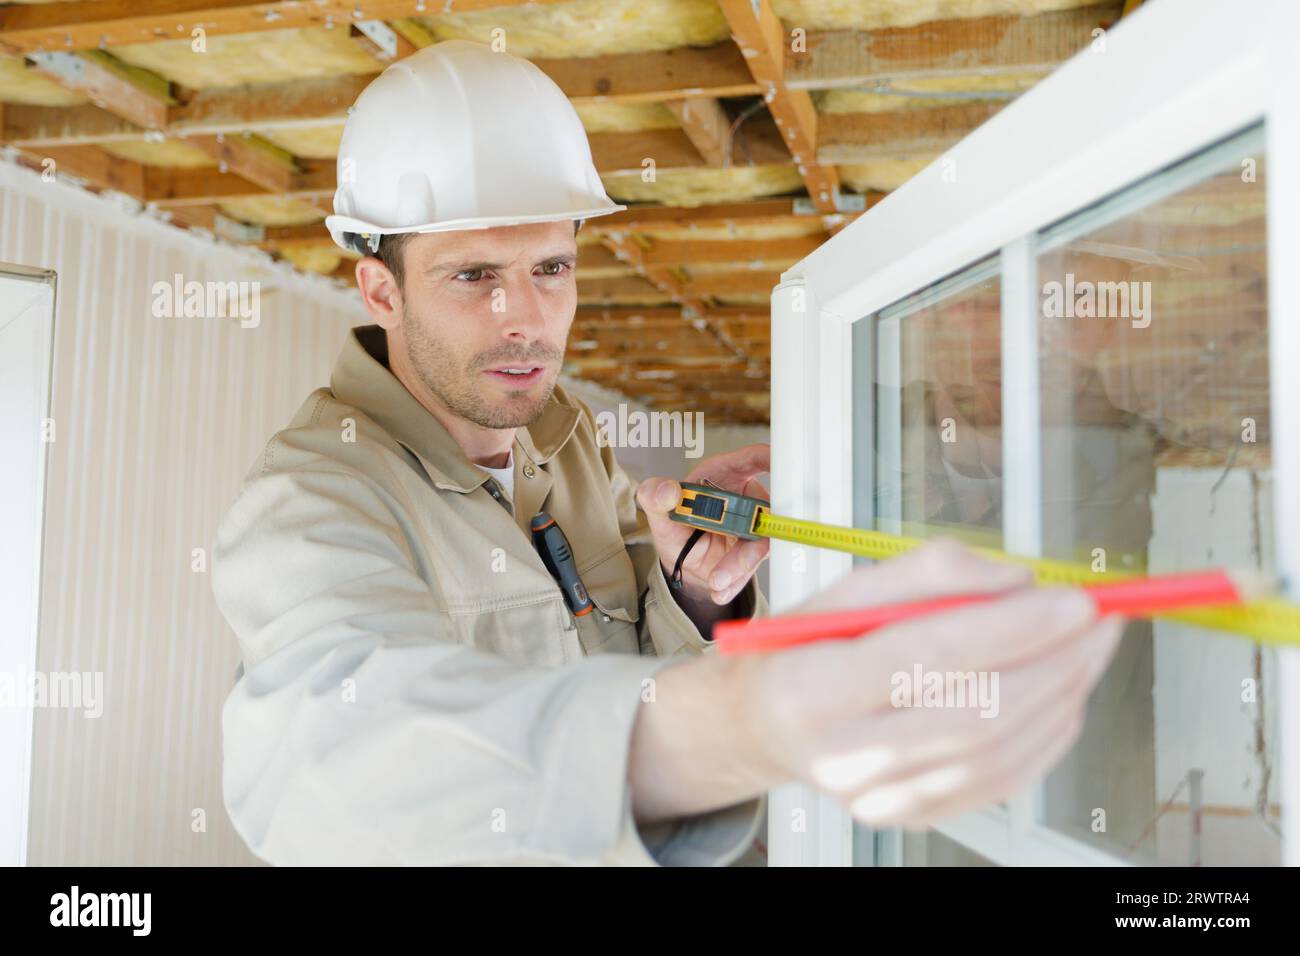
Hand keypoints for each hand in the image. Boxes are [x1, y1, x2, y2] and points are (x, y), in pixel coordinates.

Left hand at [635, 444, 771, 605]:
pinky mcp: (756, 551)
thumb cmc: (675, 523)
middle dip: (749, 534)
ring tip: (715, 580)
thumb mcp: (658, 510)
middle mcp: (745, 498)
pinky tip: (719, 591)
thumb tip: (667, 490)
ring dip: (740, 564)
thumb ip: (655, 496)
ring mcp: (754, 525)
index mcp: (724, 475)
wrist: (681, 560)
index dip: (770, 458)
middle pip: (763, 508)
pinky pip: (754, 565)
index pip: (752, 460)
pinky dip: (736, 581)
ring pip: (761, 542)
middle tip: (731, 555)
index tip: (782, 463)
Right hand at [741, 539, 1122, 827]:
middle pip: (975, 716)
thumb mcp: (844, 589)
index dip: (1012, 627)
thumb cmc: (807, 649)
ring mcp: (879, 797)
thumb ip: (927, 572)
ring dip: (1063, 697)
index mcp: (813, 687)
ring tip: (1089, 648)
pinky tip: (1063, 693)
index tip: (1073, 598)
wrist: (765, 723)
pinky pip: (1001, 783)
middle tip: (1100, 620)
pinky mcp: (912, 816)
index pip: (927, 657)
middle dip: (1055, 663)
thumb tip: (1016, 580)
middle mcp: (843, 756)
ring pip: (998, 756)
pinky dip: (1047, 736)